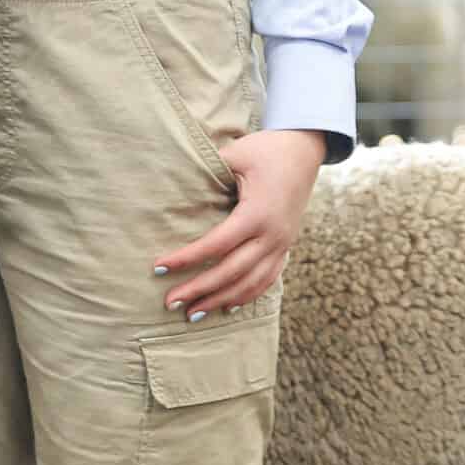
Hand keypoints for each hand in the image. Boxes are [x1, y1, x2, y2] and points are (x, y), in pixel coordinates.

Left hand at [153, 129, 327, 317]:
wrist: (305, 150)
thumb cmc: (265, 149)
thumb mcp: (235, 154)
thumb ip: (208, 171)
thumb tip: (170, 179)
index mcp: (257, 214)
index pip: (216, 245)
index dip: (187, 259)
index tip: (160, 268)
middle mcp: (272, 235)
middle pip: (232, 272)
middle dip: (200, 289)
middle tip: (169, 302)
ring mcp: (282, 243)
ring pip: (251, 282)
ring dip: (221, 300)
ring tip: (192, 314)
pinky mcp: (286, 245)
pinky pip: (267, 278)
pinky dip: (247, 295)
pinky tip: (227, 306)